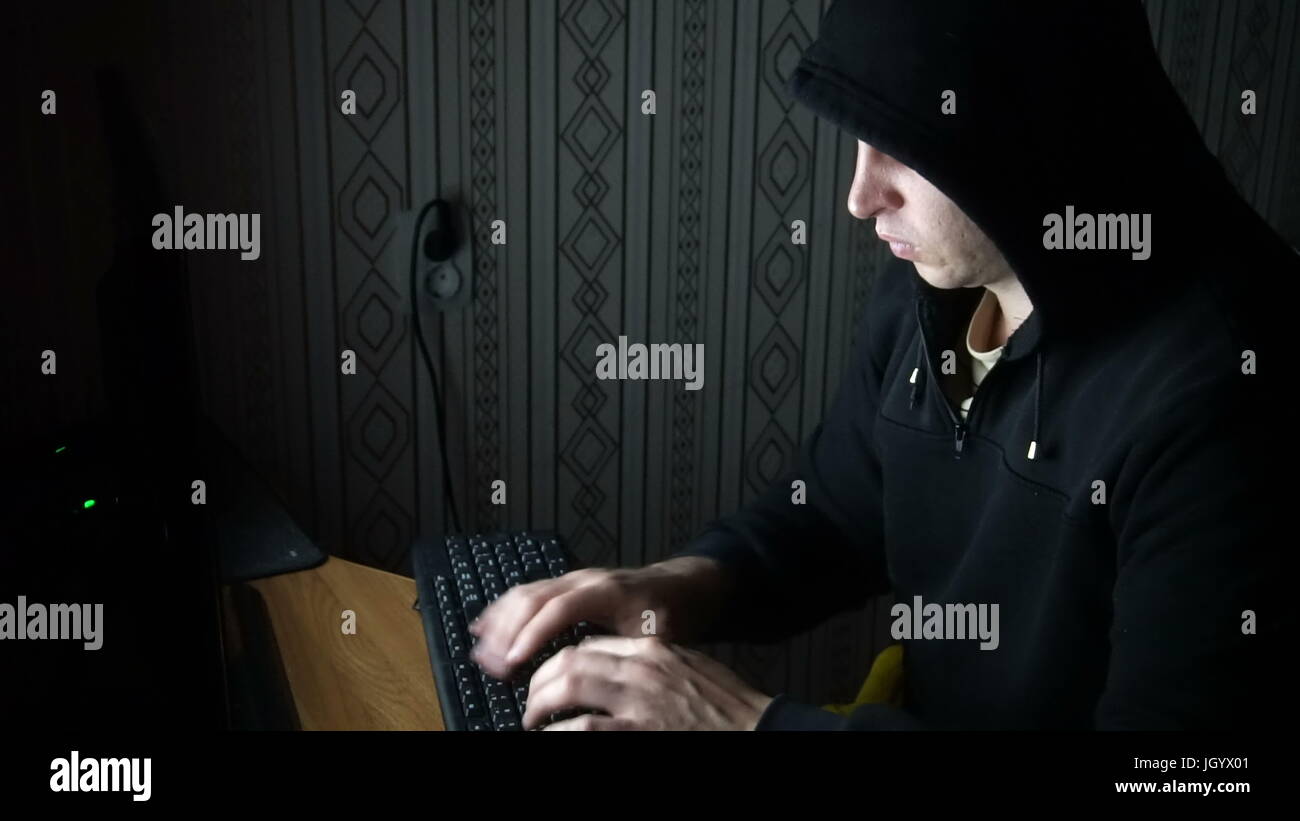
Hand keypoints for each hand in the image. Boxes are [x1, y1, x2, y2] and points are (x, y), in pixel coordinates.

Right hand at [468, 558, 728, 680]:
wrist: (679, 587)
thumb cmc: (669, 615)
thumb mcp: (657, 639)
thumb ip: (627, 654)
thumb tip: (600, 678)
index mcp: (607, 591)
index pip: (559, 607)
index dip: (533, 633)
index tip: (513, 660)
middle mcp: (584, 580)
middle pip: (534, 598)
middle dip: (507, 631)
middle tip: (490, 663)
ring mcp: (572, 579)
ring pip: (525, 592)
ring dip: (499, 622)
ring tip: (480, 651)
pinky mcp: (565, 584)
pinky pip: (526, 591)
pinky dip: (503, 610)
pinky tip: (485, 626)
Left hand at [522, 635, 772, 729]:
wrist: (758, 729)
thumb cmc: (728, 709)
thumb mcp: (690, 671)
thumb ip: (654, 668)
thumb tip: (617, 678)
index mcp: (653, 648)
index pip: (592, 645)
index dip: (563, 663)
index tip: (552, 678)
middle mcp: (641, 666)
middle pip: (570, 658)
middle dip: (541, 680)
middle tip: (532, 704)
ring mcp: (638, 698)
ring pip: (567, 684)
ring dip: (540, 704)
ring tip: (534, 722)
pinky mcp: (638, 730)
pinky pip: (582, 727)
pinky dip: (559, 732)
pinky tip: (552, 737)